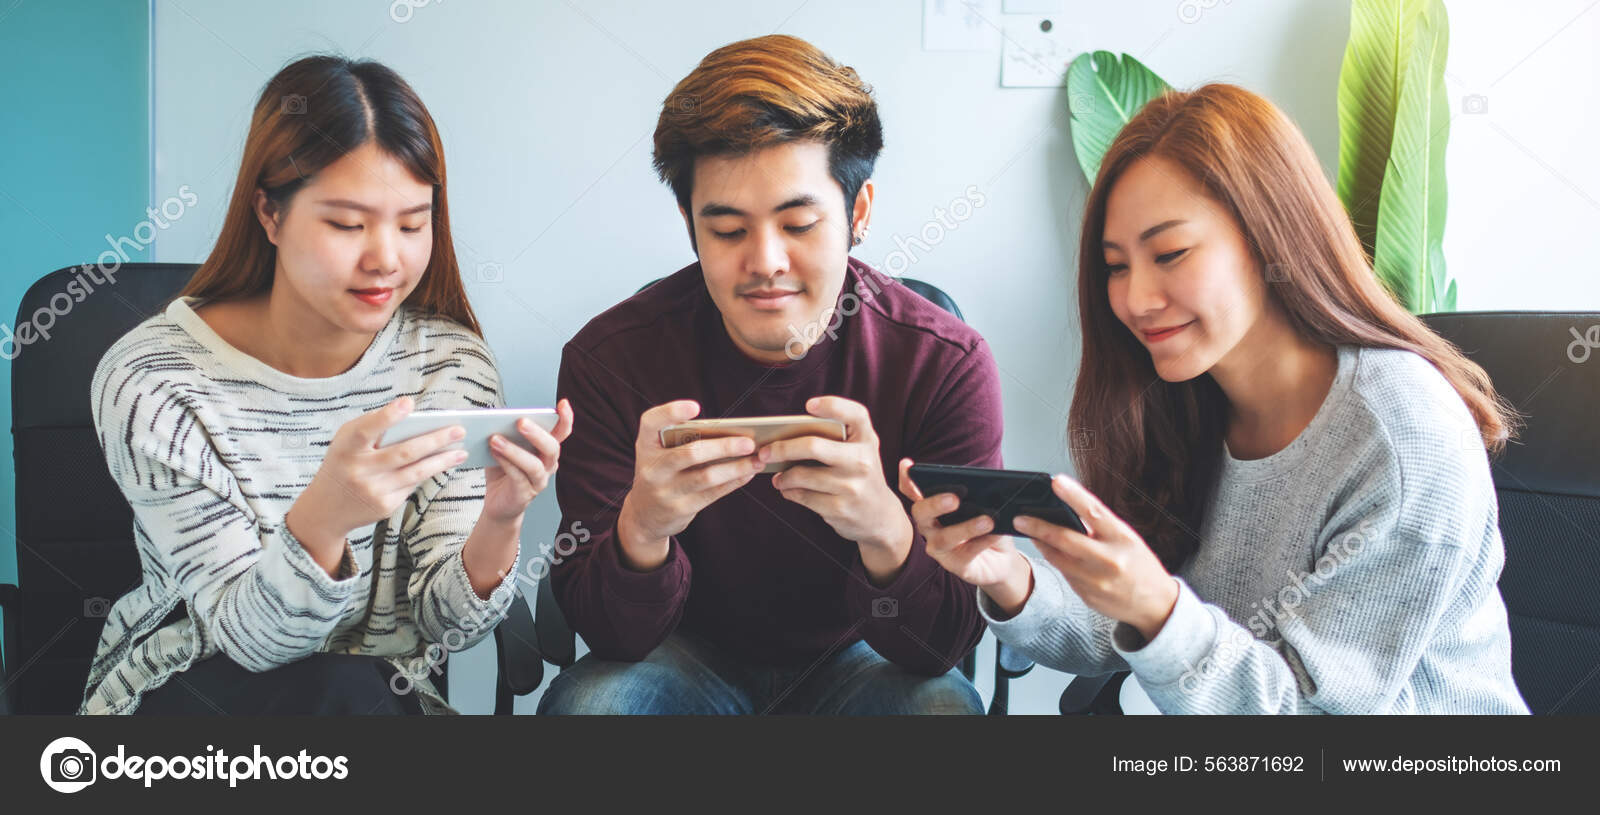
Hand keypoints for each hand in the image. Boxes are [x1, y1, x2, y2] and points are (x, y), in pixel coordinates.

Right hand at [287, 396, 468, 567]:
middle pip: (403, 453)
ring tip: (462, 450)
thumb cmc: (343, 462)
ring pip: (416, 472)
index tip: (409, 403)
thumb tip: (413, 415)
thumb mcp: (346, 442)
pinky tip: (444, 463)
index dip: (387, 417)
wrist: (326, 509)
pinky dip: (429, 472)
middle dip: (434, 440)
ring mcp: (373, 491)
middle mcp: (359, 471)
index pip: (365, 430)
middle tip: (459, 429)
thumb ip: (372, 427)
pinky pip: (412, 485)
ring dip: (442, 460)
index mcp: (346, 448)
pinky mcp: (385, 506)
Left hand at [481, 399, 574, 524]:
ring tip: (495, 438)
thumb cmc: (503, 471)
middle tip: (521, 421)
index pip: (562, 432)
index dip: (565, 418)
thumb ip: (505, 433)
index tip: (562, 403)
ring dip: (514, 450)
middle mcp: (548, 465)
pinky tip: (493, 453)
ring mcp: (539, 481)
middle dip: (537, 433)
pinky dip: (505, 463)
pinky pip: (518, 477)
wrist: (498, 503)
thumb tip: (496, 417)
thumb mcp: (505, 447)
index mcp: (547, 449)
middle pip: (552, 448)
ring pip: (534, 465)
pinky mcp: (525, 494)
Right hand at [616, 400, 763, 570]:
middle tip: (749, 442)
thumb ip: (681, 439)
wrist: (644, 514)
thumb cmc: (661, 471)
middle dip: (724, 447)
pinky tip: (748, 473)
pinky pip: (712, 494)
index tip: (696, 407)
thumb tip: (729, 432)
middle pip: (690, 453)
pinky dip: (733, 481)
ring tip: (757, 459)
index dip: (671, 412)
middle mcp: (652, 467)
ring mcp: (665, 491)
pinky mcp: (679, 509)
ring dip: (736, 467)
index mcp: (645, 444)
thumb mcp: (659, 452)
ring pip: (706, 476)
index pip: (651, 422)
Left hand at [763, 397, 911, 577]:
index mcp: (867, 439)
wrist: (880, 516)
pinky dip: (790, 492)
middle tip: (765, 451)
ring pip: (802, 475)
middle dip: (782, 448)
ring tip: (777, 476)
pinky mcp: (840, 508)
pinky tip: (787, 489)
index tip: (809, 406)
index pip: (855, 414)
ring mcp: (852, 486)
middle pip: (813, 446)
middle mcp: (863, 460)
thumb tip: (786, 436)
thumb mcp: (860, 451)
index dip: (832, 406)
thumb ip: (836, 437)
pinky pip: (803, 496)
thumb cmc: (860, 474)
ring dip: (782, 476)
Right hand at [897, 458, 1031, 616]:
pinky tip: (994, 534)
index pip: (912, 491)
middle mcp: (929, 527)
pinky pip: (965, 554)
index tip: (907, 465)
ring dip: (965, 528)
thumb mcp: (985, 505)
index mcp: (933, 507)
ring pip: (943, 538)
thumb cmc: (988, 526)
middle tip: (955, 498)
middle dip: (934, 504)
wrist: (1002, 559)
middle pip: (921, 513)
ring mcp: (939, 548)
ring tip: (987, 520)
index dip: (907, 479)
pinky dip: (981, 543)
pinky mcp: (955, 564)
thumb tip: (983, 486)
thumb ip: (979, 494)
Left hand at [1012, 475, 1178, 641]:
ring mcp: (1096, 580)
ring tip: (1031, 533)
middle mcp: (1108, 559)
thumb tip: (1069, 510)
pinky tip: (1052, 553)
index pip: (1094, 511)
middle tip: (1020, 518)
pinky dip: (1057, 562)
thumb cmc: (1140, 565)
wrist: (1155, 604)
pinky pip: (1065, 574)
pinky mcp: (1087, 595)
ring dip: (1042, 545)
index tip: (1055, 481)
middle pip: (1064, 539)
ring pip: (1058, 558)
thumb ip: (1101, 526)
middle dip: (1037, 527)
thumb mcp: (1127, 539)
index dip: (1073, 494)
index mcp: (1122, 538)